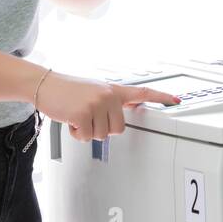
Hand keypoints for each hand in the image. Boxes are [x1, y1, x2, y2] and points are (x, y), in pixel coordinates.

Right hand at [36, 72, 180, 141]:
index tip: (177, 101)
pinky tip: (69, 118)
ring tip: (77, 115)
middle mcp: (108, 95)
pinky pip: (85, 137)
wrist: (45, 84)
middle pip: (118, 129)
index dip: (161, 97)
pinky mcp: (83, 113)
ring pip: (102, 135)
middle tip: (88, 116)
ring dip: (87, 131)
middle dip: (102, 128)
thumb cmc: (69, 90)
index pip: (142, 91)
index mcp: (113, 90)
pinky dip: (75, 133)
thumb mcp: (95, 91)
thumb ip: (111, 101)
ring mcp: (96, 103)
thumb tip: (127, 109)